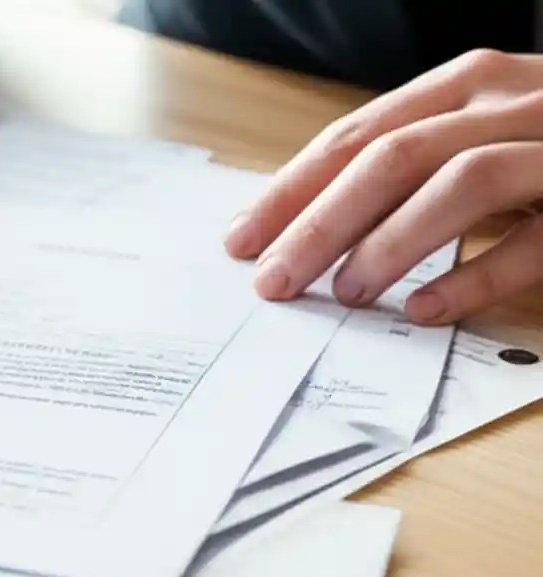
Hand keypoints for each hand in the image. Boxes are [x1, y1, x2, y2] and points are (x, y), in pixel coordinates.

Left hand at [224, 49, 542, 323]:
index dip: (291, 190)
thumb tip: (302, 226)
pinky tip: (426, 310)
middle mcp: (510, 104)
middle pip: (391, 156)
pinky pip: (540, 237)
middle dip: (319, 221)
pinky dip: (478, 274)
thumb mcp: (476, 141)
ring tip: (343, 293)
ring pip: (461, 180)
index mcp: (466, 87)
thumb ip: (408, 168)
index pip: (355, 136)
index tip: (241, 241)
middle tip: (272, 280)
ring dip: (392, 240)